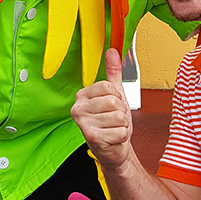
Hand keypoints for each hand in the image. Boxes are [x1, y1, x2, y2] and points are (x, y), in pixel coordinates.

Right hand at [71, 48, 132, 169]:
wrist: (114, 149)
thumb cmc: (113, 121)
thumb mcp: (115, 94)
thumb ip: (113, 72)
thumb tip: (112, 50)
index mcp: (82, 95)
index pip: (108, 86)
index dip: (117, 96)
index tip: (112, 105)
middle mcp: (78, 108)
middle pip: (113, 101)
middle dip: (121, 112)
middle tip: (113, 119)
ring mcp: (83, 124)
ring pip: (118, 117)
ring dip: (122, 125)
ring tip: (113, 128)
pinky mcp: (92, 138)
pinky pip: (120, 131)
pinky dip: (122, 136)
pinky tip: (114, 138)